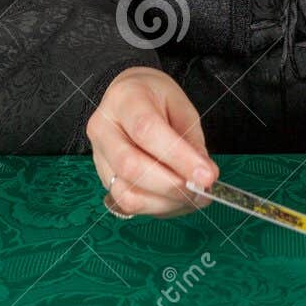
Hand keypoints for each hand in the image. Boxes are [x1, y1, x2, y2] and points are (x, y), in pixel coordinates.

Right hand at [86, 67, 218, 218]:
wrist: (130, 98)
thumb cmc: (158, 100)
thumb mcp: (182, 109)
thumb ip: (192, 142)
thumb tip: (205, 177)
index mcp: (123, 100)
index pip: (147, 131)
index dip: (178, 157)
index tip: (207, 175)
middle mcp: (103, 129)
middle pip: (130, 166)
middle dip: (171, 185)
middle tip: (201, 190)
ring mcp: (98, 157)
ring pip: (126, 193)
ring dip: (165, 202)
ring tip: (192, 195)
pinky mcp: (104, 180)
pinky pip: (127, 204)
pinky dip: (157, 207)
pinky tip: (176, 199)